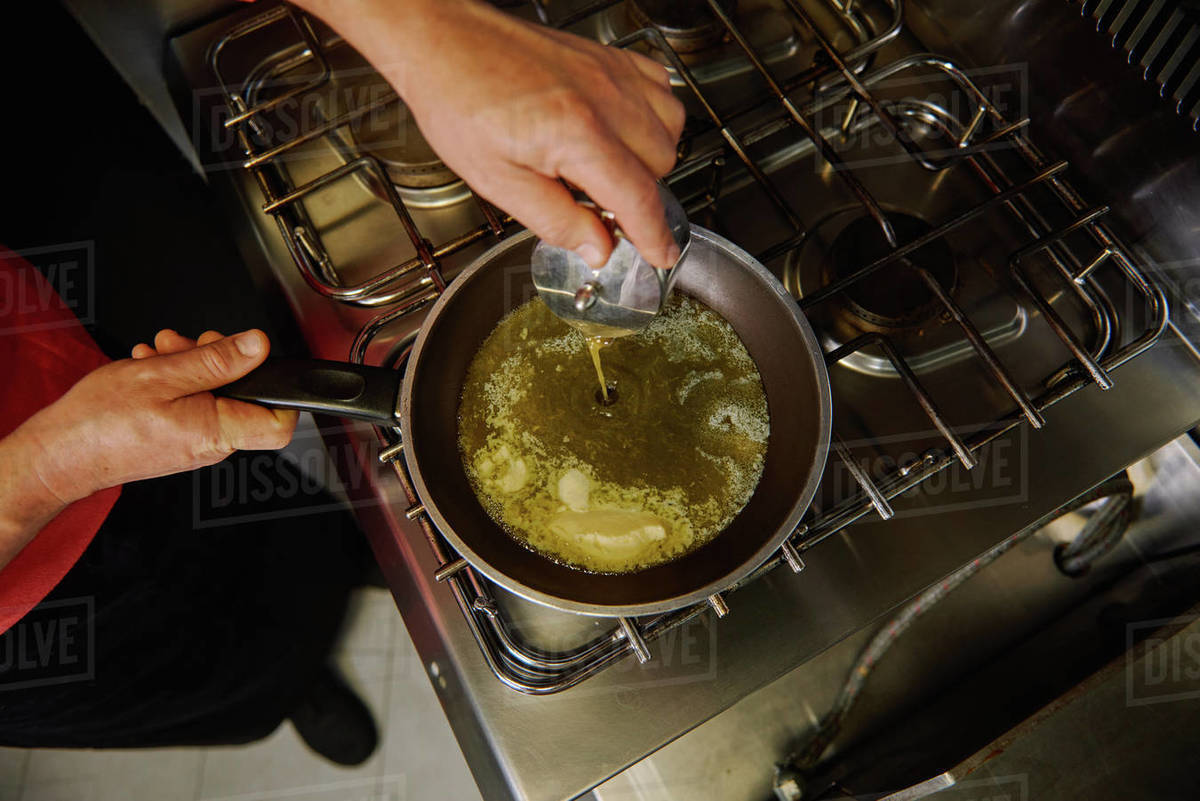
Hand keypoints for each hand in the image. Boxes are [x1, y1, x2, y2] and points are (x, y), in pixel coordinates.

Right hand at [23, 328, 296, 505]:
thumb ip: (215, 360)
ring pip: (212, 393)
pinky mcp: (177, 436)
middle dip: (218, 359)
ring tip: (160, 351)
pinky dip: (174, 379)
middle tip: (187, 344)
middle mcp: (211, 443)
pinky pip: (190, 402)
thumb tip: (256, 347)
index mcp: (216, 432)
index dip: (280, 392)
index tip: (262, 363)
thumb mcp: (161, 375)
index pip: (279, 424)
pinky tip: (151, 366)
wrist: (59, 452)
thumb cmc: (100, 423)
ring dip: (189, 363)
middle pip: (242, 395)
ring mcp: (194, 441)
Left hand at [295, 0, 686, 268]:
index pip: (637, 198)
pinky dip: (653, 114)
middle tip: (599, 204)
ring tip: (607, 166)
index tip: (662, 255)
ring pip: (671, 127)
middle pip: (662, 165)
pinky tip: (621, 128)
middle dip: (639, 194)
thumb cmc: (459, 101)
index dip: (654, 236)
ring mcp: (610, 73)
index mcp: (576, 134)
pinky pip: (661, 88)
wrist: (445, 41)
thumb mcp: (497, 182)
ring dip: (650, 156)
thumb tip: (597, 248)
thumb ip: (555, 220)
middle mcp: (603, 99)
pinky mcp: (608, 56)